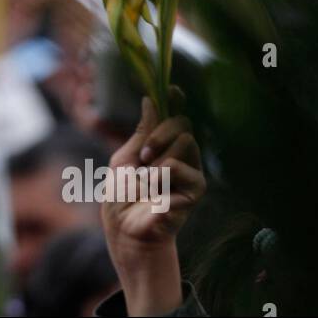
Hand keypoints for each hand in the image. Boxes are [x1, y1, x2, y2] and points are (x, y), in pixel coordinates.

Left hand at [101, 90, 205, 314]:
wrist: (125, 230)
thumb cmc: (121, 198)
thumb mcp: (124, 159)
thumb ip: (141, 132)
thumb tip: (149, 101)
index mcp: (161, 147)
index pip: (175, 117)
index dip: (176, 101)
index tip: (173, 87)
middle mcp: (180, 156)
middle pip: (183, 124)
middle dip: (161, 132)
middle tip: (144, 155)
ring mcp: (191, 171)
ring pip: (187, 142)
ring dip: (159, 158)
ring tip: (147, 178)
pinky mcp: (196, 189)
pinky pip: (183, 168)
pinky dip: (163, 176)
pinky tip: (156, 190)